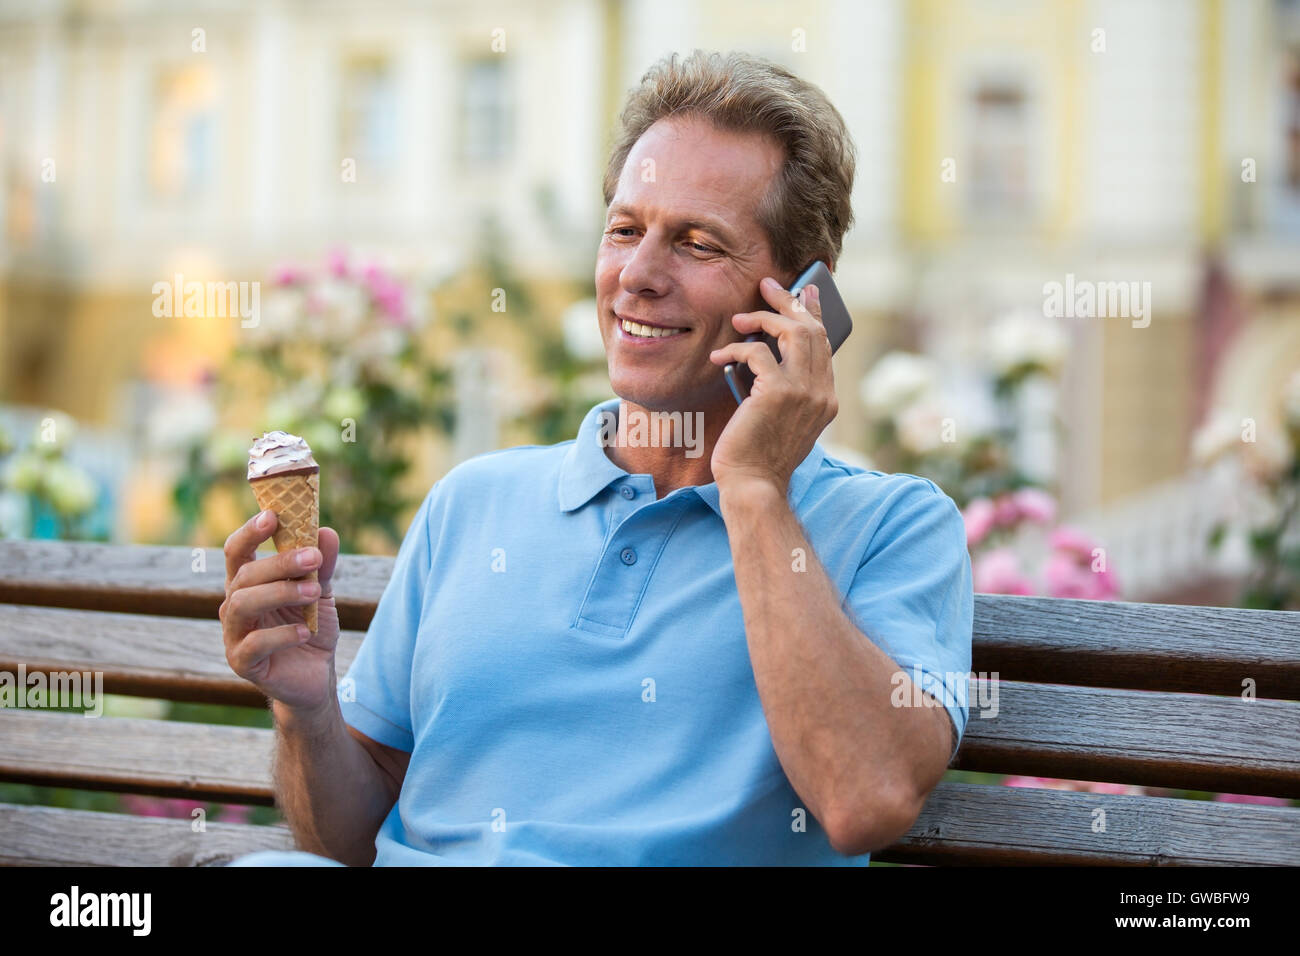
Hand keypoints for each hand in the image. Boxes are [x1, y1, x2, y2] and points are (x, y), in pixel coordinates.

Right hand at [220, 510, 340, 713]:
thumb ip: (322, 565)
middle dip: (280, 562)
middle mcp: (234, 605)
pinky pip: (254, 644)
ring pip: (243, 604)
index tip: (272, 516)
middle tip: (313, 557)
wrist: (315, 677)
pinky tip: (307, 631)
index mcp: (248, 583)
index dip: (250, 532)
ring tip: (314, 591)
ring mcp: (234, 634)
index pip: (237, 551)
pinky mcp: (242, 663)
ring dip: (281, 592)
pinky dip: (282, 634)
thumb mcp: (321, 592)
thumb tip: (326, 532)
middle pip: (244, 575)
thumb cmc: (311, 627)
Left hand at [708, 276, 838, 495]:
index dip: (814, 314)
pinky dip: (736, 350)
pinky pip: (757, 354)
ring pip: (792, 333)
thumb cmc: (760, 455)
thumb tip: (765, 352)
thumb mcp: (783, 419)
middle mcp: (822, 393)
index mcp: (827, 399)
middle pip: (811, 331)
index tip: (806, 292)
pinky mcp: (778, 393)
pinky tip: (720, 357)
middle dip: (789, 302)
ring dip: (763, 319)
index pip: (825, 345)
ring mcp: (803, 392)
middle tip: (767, 285)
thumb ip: (787, 388)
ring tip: (740, 319)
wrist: (754, 484)